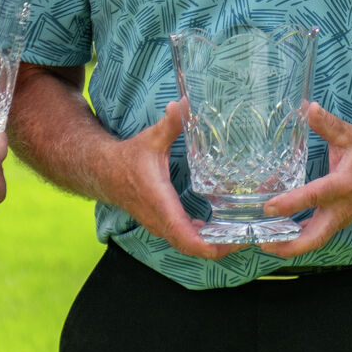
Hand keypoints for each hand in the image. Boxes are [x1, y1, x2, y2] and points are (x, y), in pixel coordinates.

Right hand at [98, 99, 240, 261]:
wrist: (103, 172)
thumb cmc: (129, 157)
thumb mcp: (152, 139)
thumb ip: (171, 124)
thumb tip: (185, 103)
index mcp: (161, 202)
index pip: (186, 237)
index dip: (210, 246)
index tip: (233, 243)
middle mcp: (160, 220)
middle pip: (192, 248)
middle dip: (220, 247)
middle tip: (248, 237)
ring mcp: (159, 226)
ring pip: (188, 247)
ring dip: (212, 245)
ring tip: (239, 234)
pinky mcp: (160, 226)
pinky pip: (183, 240)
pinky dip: (201, 240)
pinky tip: (217, 229)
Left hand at [258, 103, 351, 258]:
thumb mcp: (349, 134)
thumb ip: (327, 124)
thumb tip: (308, 107)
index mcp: (344, 184)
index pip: (314, 197)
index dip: (291, 203)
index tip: (268, 207)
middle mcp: (342, 208)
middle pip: (316, 237)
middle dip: (289, 245)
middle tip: (262, 243)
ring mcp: (342, 219)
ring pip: (316, 241)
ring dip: (291, 246)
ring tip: (264, 244)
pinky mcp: (339, 222)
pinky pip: (318, 236)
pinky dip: (298, 239)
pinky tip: (279, 235)